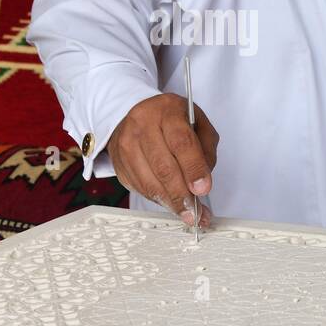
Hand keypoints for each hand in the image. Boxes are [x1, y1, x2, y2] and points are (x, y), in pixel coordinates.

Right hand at [107, 93, 218, 227]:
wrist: (138, 116)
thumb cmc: (172, 121)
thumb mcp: (197, 123)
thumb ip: (206, 148)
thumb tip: (202, 182)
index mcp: (167, 111)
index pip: (181, 142)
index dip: (193, 169)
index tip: (203, 189)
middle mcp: (142, 125)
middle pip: (163, 167)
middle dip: (182, 195)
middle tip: (196, 212)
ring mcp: (126, 144)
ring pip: (149, 182)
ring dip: (170, 202)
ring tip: (187, 213)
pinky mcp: (119, 163)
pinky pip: (140, 188)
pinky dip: (158, 200)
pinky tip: (170, 203)